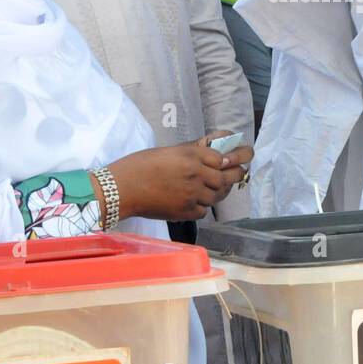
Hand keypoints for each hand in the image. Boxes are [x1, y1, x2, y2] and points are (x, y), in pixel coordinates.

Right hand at [109, 133, 253, 222]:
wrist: (122, 188)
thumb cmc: (141, 165)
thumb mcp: (170, 151)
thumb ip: (194, 152)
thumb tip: (216, 154)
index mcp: (190, 155)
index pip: (223, 158)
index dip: (233, 158)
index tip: (240, 158)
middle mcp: (195, 174)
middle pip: (227, 177)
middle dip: (236, 175)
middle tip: (240, 172)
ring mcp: (191, 194)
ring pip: (217, 195)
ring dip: (218, 191)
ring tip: (216, 187)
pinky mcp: (184, 211)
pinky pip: (204, 210)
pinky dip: (203, 206)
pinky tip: (197, 200)